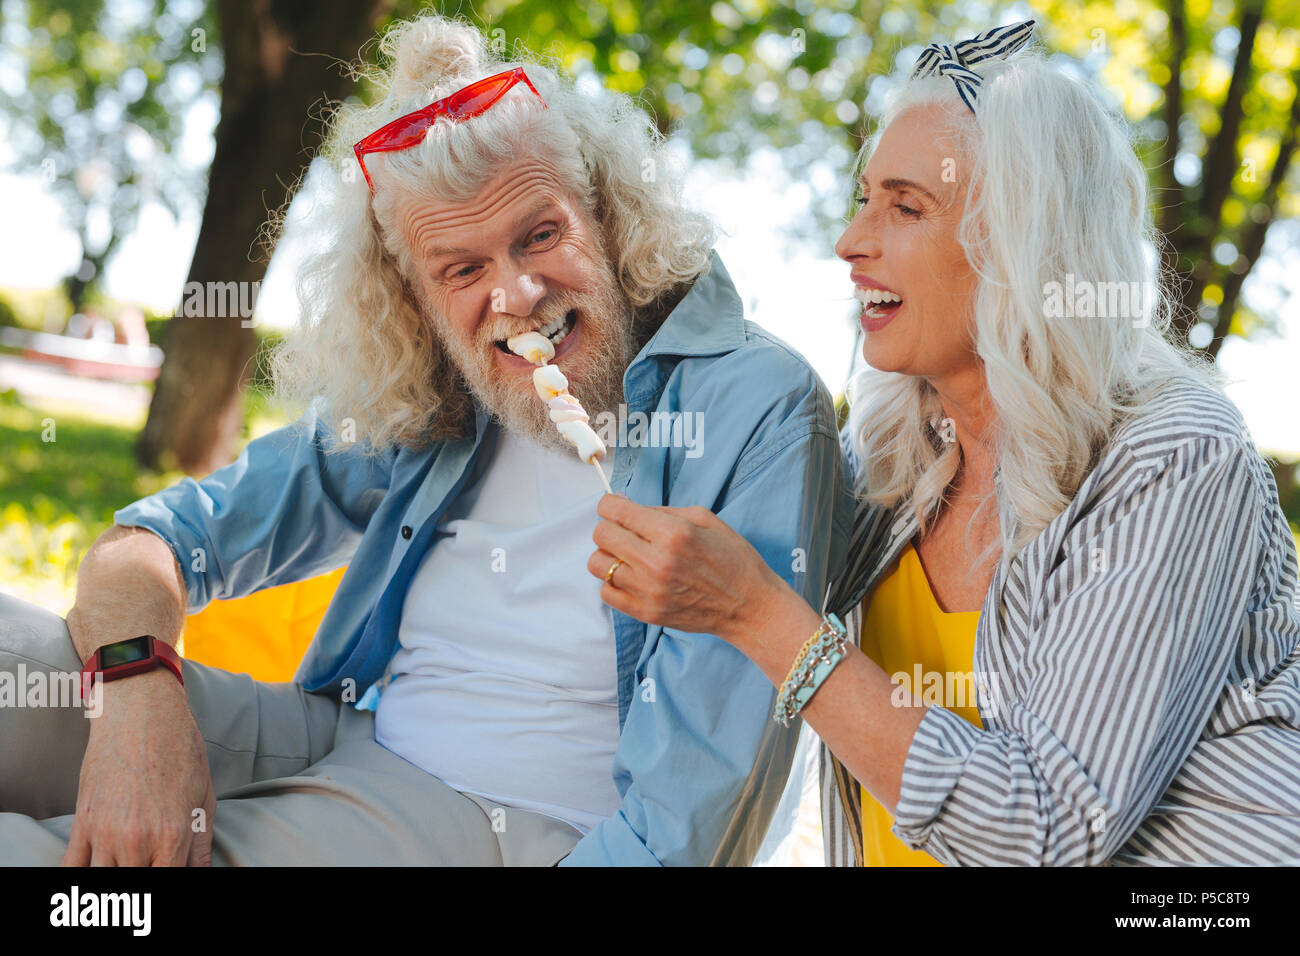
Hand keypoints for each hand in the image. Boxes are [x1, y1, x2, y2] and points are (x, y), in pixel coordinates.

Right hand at [61, 670, 216, 866]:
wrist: (143, 714)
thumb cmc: (180, 751)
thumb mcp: (205, 798)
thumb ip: (201, 846)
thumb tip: (202, 875)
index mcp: (172, 836)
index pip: (167, 884)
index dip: (170, 882)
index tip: (170, 871)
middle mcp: (137, 841)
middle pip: (134, 886)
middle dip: (143, 879)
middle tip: (150, 863)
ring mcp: (106, 833)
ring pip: (104, 881)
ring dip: (115, 876)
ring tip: (129, 862)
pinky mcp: (83, 822)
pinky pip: (71, 867)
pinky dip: (80, 875)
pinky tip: (94, 868)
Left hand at [588, 493, 791, 646]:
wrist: (749, 606)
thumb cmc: (732, 559)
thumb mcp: (704, 519)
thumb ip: (660, 510)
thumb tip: (625, 505)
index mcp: (672, 533)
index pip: (614, 512)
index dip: (610, 505)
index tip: (616, 508)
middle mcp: (656, 562)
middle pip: (601, 535)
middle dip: (610, 527)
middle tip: (626, 531)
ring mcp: (649, 591)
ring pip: (598, 564)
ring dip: (609, 555)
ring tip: (630, 556)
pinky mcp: (646, 613)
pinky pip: (606, 592)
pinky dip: (614, 582)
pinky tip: (633, 577)